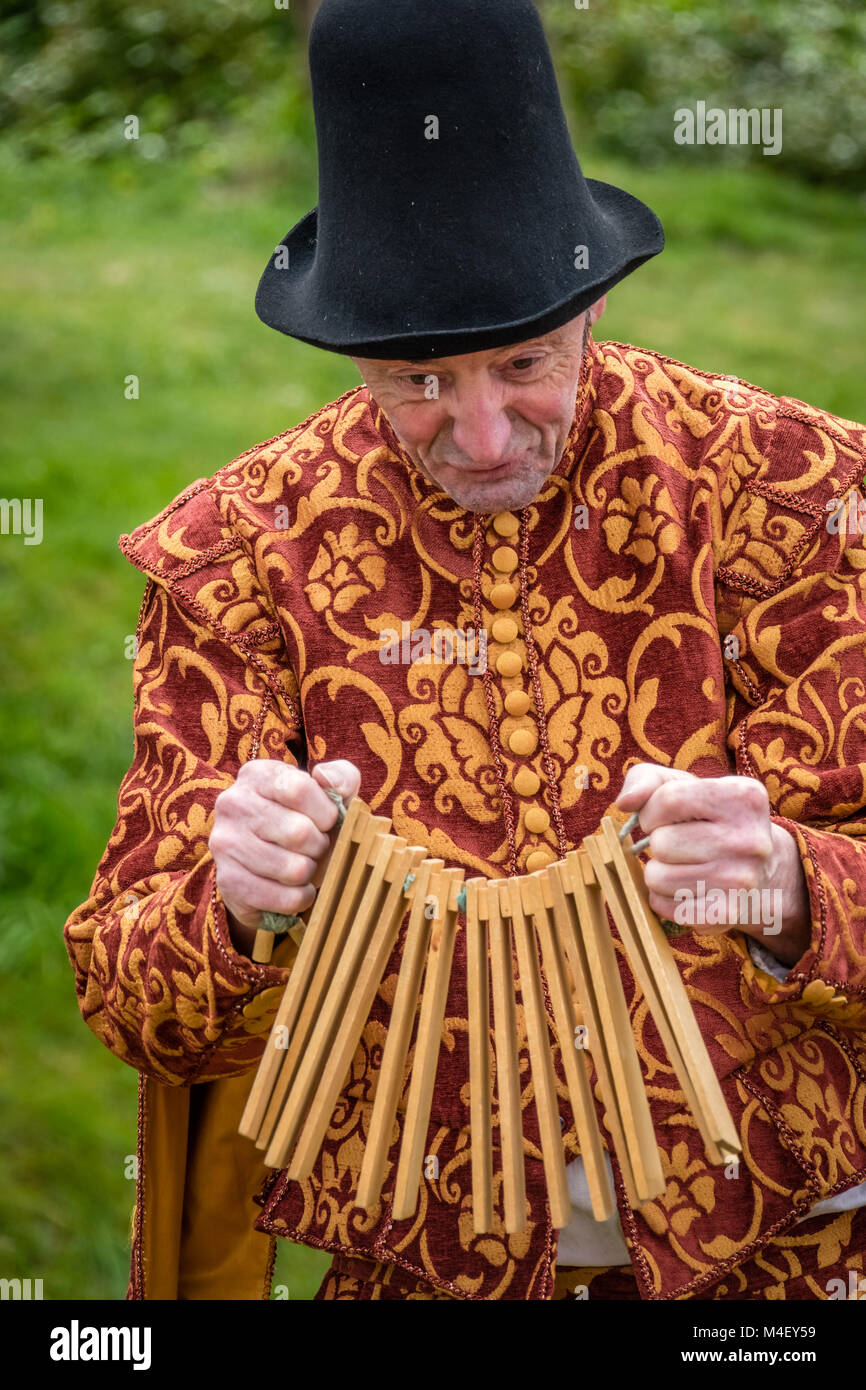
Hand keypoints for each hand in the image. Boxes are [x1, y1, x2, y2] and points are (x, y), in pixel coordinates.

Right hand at [210, 759, 361, 955]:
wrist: (268, 861)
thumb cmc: (306, 819)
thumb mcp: (328, 791)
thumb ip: (341, 778)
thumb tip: (328, 780)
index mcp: (257, 775)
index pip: (300, 789)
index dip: (325, 812)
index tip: (327, 821)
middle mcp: (233, 804)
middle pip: (299, 832)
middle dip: (320, 846)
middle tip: (315, 848)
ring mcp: (225, 844)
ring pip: (294, 869)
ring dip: (310, 873)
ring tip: (304, 865)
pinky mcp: (228, 882)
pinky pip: (283, 898)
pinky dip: (299, 898)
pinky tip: (295, 888)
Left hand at [615, 764, 811, 966]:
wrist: (763, 869)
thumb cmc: (711, 820)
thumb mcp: (685, 785)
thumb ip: (647, 779)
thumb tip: (625, 803)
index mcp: (742, 797)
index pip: (669, 800)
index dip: (653, 812)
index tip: (663, 818)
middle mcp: (749, 839)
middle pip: (662, 842)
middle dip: (658, 843)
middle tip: (679, 845)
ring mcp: (740, 880)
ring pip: (658, 877)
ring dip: (658, 872)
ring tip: (681, 866)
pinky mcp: (727, 914)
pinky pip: (666, 907)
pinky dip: (664, 899)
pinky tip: (683, 888)